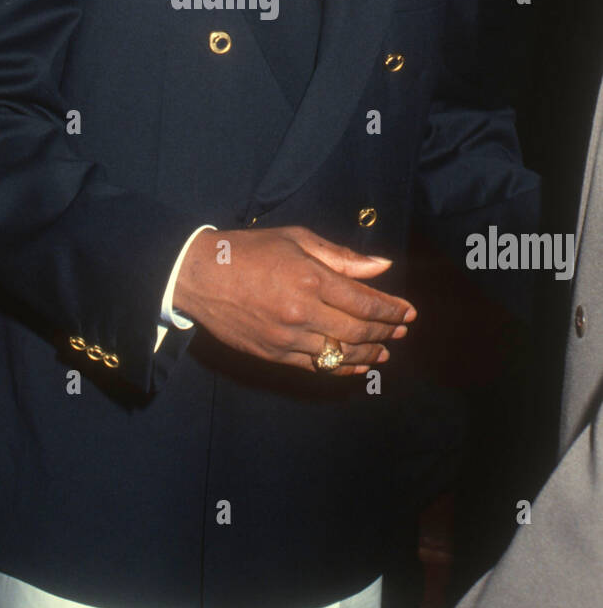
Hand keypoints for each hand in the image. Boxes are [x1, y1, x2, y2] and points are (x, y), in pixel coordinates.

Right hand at [173, 225, 415, 375]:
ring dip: (369, 354)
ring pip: (340, 353)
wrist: (200, 275)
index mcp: (310, 279)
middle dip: (385, 331)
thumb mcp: (297, 239)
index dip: (391, 309)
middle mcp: (302, 312)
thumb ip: (342, 257)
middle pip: (358, 331)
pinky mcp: (273, 354)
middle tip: (401, 330)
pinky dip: (341, 368)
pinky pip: (316, 367)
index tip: (408, 312)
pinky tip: (357, 366)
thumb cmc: (249, 250)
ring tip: (386, 351)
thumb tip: (382, 265)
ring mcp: (287, 337)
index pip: (364, 301)